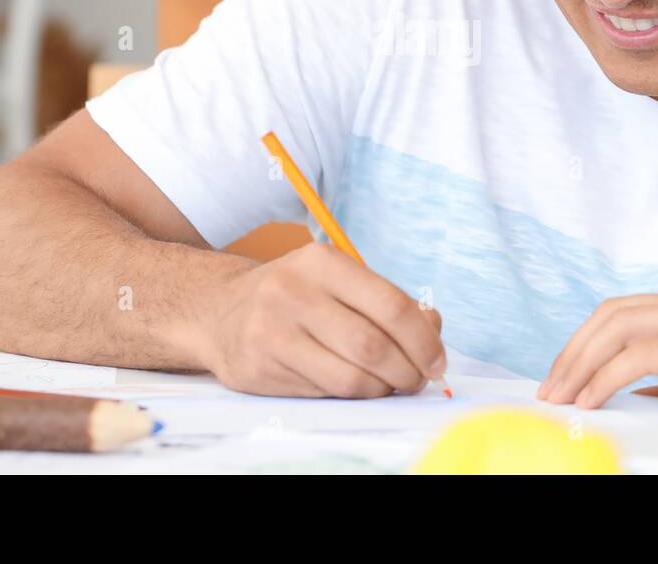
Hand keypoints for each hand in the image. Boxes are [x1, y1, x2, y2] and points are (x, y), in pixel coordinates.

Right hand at [203, 240, 446, 397]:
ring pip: (350, 377)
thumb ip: (387, 301)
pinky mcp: (259, 367)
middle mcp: (293, 292)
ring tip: (390, 385)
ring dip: (382, 390)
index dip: (423, 340)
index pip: (390, 305)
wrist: (220, 311)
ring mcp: (272, 331)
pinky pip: (324, 393)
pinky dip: (352, 396)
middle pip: (372, 346)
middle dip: (408, 371)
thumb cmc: (296, 296)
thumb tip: (433, 331)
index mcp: (322, 261)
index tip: (437, 360)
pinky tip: (357, 387)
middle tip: (418, 380)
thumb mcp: (338, 280)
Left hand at [537, 288, 657, 421]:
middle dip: (572, 351)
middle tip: (551, 388)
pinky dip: (604, 378)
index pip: (624, 310)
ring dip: (579, 365)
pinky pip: (638, 358)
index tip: (564, 372)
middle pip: (611, 314)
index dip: (586, 340)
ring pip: (617, 329)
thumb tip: (631, 391)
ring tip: (561, 397)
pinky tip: (590, 399)